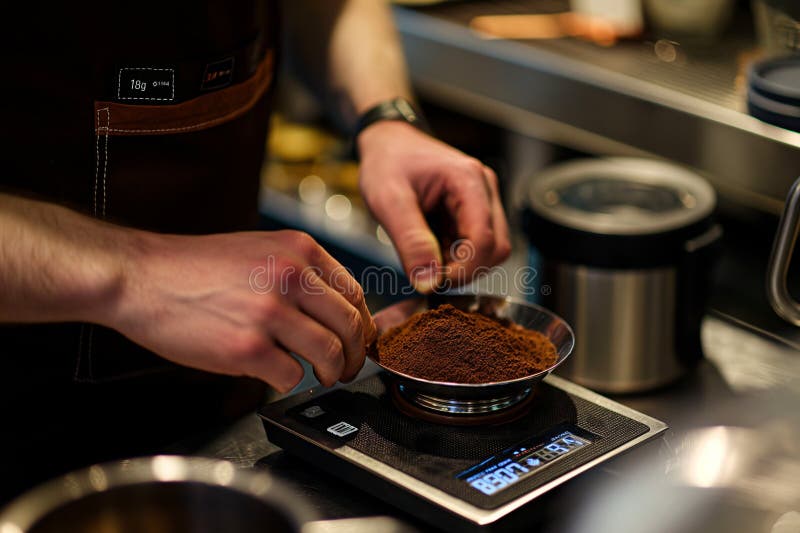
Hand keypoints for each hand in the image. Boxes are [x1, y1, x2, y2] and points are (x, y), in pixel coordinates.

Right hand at [109, 230, 375, 391]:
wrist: (141, 276)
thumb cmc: (194, 267)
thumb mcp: (259, 250)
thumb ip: (299, 274)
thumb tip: (333, 311)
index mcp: (299, 249)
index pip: (355, 293)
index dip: (361, 324)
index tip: (356, 340)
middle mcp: (291, 276)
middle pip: (351, 326)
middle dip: (354, 355)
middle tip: (346, 368)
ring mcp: (271, 312)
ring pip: (329, 354)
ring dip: (330, 373)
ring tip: (320, 376)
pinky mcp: (249, 347)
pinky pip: (291, 376)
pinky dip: (288, 382)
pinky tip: (275, 374)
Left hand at [358, 121, 510, 291]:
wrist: (387, 143)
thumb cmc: (387, 162)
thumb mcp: (388, 201)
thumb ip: (410, 241)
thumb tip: (428, 282)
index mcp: (467, 180)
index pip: (485, 240)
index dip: (463, 270)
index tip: (433, 280)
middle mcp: (484, 188)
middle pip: (496, 248)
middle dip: (465, 270)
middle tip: (429, 273)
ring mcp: (483, 199)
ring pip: (490, 249)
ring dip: (461, 264)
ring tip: (426, 256)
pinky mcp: (475, 210)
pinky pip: (477, 244)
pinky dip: (456, 256)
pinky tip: (431, 248)